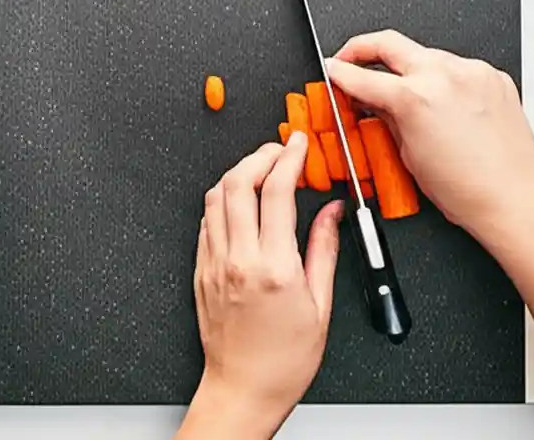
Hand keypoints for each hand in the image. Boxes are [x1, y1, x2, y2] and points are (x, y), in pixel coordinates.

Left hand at [177, 135, 345, 438]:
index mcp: (275, 267)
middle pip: (238, 182)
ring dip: (237, 173)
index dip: (289, 156)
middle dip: (259, 155)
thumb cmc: (285, 360)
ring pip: (215, 197)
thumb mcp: (320, 305)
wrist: (244, 390)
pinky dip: (222, 201)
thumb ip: (324, 249)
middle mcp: (240, 260)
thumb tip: (332, 211)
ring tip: (259, 169)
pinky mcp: (200, 271)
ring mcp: (215, 264)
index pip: (278, 190)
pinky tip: (239, 202)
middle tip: (278, 149)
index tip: (298, 144)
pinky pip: (206, 222)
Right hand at [325, 30, 533, 243]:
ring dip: (408, 67)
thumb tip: (372, 101)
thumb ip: (385, 118)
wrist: (512, 198)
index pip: (361, 75)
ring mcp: (472, 73)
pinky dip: (443, 80)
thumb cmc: (467, 190)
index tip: (333, 69)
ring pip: (426, 54)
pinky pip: (458, 67)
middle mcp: (444, 76)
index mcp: (415, 98)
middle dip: (361, 47)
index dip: (338, 72)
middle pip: (388, 41)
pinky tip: (443, 104)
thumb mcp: (407, 156)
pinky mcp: (493, 77)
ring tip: (405, 91)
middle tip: (351, 58)